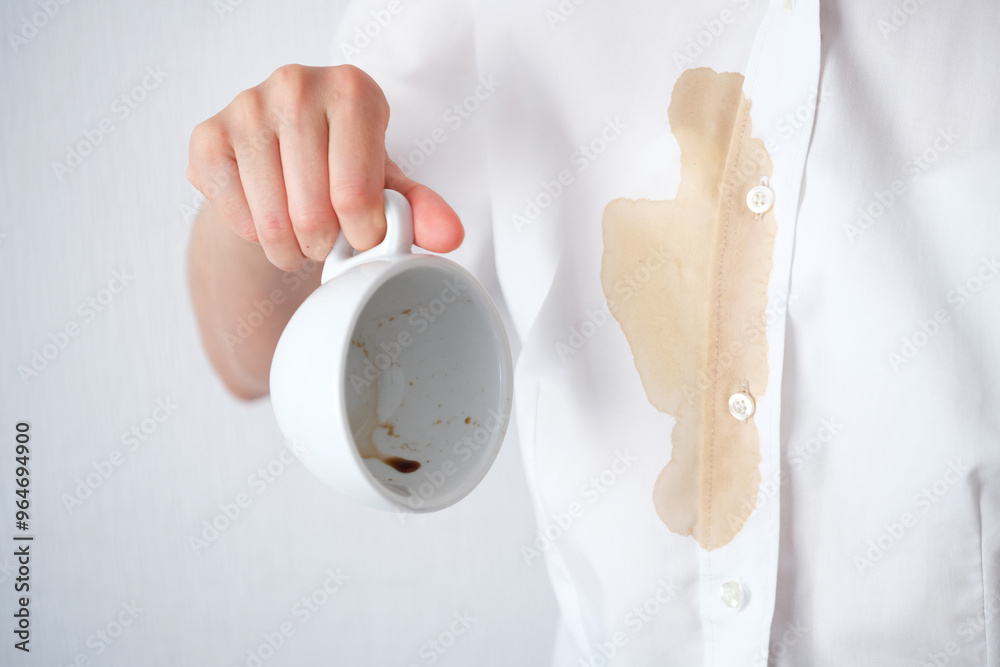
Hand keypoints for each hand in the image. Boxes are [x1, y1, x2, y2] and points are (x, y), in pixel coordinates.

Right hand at [186, 64, 462, 270]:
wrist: (279, 160)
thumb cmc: (341, 167)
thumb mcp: (387, 185)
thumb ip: (420, 208)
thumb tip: (451, 236)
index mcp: (353, 89)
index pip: (358, 196)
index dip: (364, 235)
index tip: (365, 237)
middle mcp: (296, 85)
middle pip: (314, 213)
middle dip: (326, 246)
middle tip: (329, 242)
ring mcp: (246, 106)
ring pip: (273, 223)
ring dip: (291, 250)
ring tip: (302, 239)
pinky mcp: (207, 137)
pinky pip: (238, 219)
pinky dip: (256, 238)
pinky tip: (268, 220)